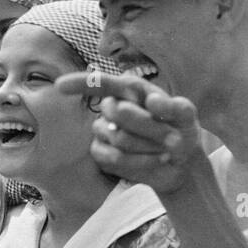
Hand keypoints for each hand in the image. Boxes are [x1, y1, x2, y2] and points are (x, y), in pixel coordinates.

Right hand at [57, 71, 204, 193]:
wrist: (181, 163)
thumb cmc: (181, 131)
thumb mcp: (188, 117)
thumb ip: (175, 106)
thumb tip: (151, 102)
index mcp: (129, 90)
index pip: (100, 83)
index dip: (80, 83)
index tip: (59, 86)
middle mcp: (112, 108)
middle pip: (116, 111)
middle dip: (149, 125)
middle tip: (174, 137)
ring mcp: (104, 131)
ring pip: (117, 136)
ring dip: (149, 145)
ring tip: (168, 149)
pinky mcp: (102, 154)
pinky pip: (113, 157)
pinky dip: (140, 161)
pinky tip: (156, 159)